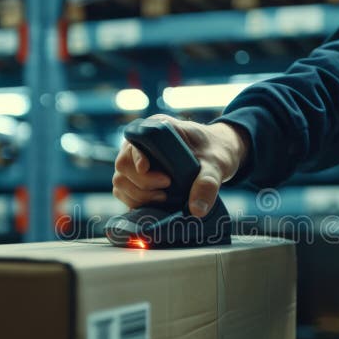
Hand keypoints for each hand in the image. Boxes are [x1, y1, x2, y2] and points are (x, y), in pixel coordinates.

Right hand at [112, 114, 248, 216]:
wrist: (218, 155)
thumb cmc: (215, 151)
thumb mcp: (216, 164)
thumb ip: (207, 183)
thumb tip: (197, 209)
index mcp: (157, 129)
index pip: (133, 142)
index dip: (136, 159)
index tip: (147, 169)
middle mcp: (141, 144)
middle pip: (123, 166)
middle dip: (142, 184)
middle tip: (165, 188)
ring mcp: (136, 162)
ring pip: (120, 181)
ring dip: (138, 195)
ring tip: (163, 197)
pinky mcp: (138, 179)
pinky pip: (124, 193)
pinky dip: (136, 202)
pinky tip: (156, 204)